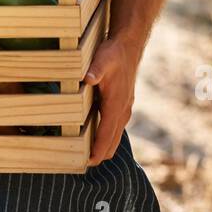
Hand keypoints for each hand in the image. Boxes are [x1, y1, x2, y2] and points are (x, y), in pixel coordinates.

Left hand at [84, 35, 139, 165]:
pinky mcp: (123, 105)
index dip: (98, 150)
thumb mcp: (103, 59)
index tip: (88, 162)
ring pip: (115, 136)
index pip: (106, 134)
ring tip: (88, 157)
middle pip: (112, 141)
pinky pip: (115, 127)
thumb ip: (95, 70)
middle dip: (100, 154)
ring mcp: (124, 108)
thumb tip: (87, 78)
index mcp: (116, 105)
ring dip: (104, 147)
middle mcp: (122, 110)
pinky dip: (108, 137)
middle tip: (82, 165)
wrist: (129, 46)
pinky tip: (97, 137)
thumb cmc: (114, 54)